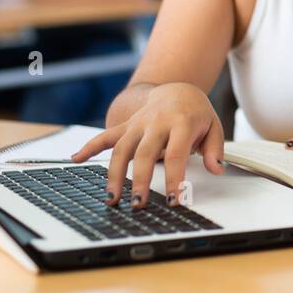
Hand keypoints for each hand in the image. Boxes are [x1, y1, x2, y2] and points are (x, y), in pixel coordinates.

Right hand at [71, 82, 224, 208]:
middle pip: (144, 153)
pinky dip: (89, 146)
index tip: (173, 199)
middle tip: (138, 204)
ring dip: (114, 174)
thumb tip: (216, 169)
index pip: (177, 154)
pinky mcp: (126, 126)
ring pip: (121, 148)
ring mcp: (138, 124)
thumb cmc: (196, 113)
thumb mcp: (214, 126)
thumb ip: (214, 149)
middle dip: (139, 180)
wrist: (178, 89)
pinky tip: (76, 159)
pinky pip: (106, 136)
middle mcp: (156, 122)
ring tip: (111, 198)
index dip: (174, 178)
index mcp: (181, 123)